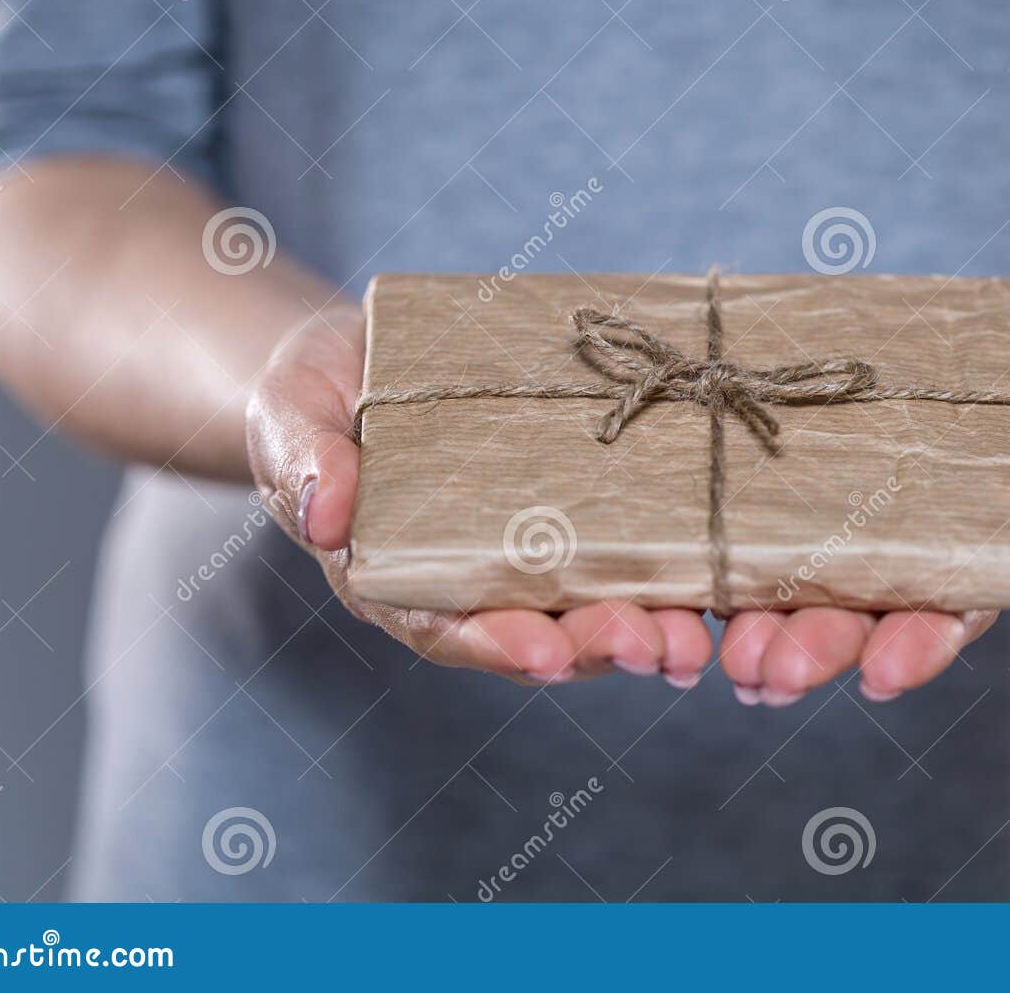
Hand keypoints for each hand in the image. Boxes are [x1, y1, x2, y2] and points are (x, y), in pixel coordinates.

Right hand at [245, 305, 713, 687]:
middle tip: (658, 647)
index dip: (496, 644)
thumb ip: (302, 458)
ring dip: (647, 628)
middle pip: (536, 633)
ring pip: (589, 608)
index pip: (446, 627)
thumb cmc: (316, 392)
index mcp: (396, 576)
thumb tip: (325, 516)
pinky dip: (667, 574)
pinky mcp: (573, 515)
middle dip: (596, 645)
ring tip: (698, 637)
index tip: (544, 651)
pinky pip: (621, 552)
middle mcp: (468, 581)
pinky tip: (718, 582)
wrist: (362, 359)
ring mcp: (525, 553)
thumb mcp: (291, 411)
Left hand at [715, 350, 1009, 705]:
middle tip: (768, 670)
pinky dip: (721, 565)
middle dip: (814, 647)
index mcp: (977, 559)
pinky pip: (753, 533)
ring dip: (759, 628)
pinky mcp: (795, 495)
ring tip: (722, 654)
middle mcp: (905, 561)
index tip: (886, 671)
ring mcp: (846, 533)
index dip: (918, 644)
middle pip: (857, 616)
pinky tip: (685, 593)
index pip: (948, 613)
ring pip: (796, 592)